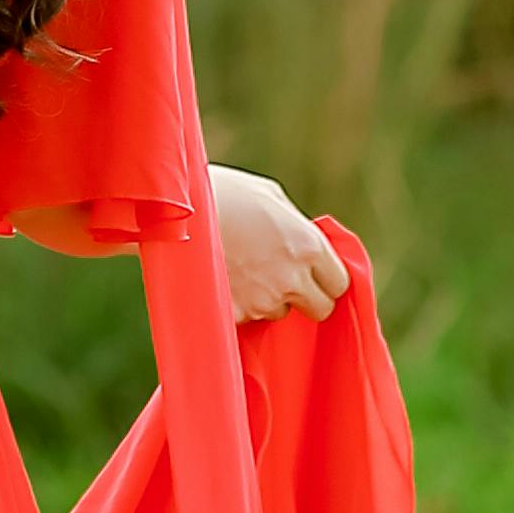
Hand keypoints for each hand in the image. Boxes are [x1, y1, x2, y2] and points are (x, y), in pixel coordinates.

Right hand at [212, 167, 348, 324]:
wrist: (173, 211)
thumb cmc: (223, 193)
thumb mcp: (270, 197)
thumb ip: (297, 227)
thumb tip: (308, 243)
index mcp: (309, 246)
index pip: (339, 284)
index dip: (326, 281)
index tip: (312, 276)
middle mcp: (292, 278)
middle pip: (320, 309)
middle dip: (306, 299)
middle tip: (284, 284)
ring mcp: (263, 300)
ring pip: (279, 313)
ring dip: (267, 300)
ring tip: (240, 272)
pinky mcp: (234, 315)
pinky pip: (246, 319)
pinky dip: (237, 306)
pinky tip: (222, 282)